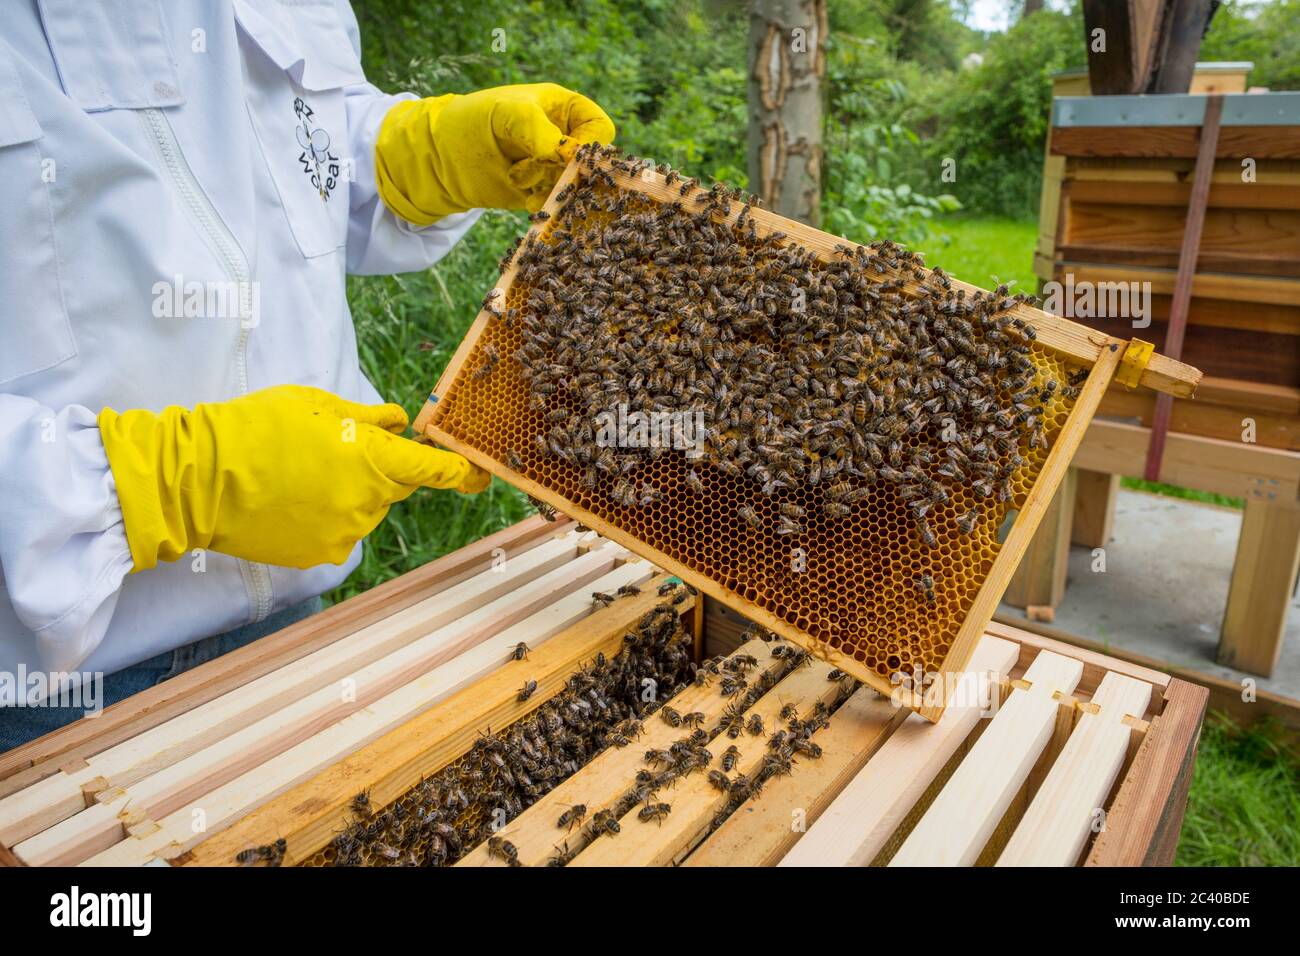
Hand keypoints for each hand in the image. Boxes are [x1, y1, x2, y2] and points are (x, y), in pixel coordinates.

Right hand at [98, 385, 489, 570]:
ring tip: (296, 476)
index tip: (477, 475)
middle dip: (376, 470)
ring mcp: (345, 534)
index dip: (461, 473)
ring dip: (346, 494)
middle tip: (329, 452)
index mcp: (373, 460)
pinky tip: (288, 502)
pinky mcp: (321, 556)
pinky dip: (323, 518)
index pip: (434, 471)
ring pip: (362, 510)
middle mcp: (368, 503)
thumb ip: (366, 418)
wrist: (197, 480)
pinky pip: (338, 532)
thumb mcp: (315, 405)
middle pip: (393, 487)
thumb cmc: (255, 428)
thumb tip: (398, 422)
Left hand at [375, 82, 614, 223]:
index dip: (591, 143)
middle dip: (568, 170)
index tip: (569, 154)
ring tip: (518, 176)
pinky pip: (557, 205)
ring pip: (576, 187)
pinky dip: (546, 205)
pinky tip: (524, 197)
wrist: (439, 156)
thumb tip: (568, 155)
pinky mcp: (539, 193)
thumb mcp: (504, 113)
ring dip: (552, 187)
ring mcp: (552, 169)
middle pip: (591, 163)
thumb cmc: (471, 121)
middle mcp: (562, 139)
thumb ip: (537, 129)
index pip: (599, 127)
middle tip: (538, 168)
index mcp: (562, 108)